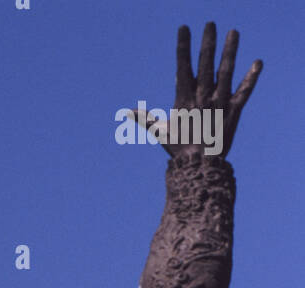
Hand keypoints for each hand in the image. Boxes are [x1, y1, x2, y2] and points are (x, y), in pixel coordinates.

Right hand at [134, 23, 261, 158]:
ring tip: (233, 32)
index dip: (183, 46)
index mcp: (185, 99)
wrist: (200, 167)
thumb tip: (126, 112)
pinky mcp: (234, 111)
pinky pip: (244, 92)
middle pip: (205, 63)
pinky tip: (258, 63)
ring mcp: (220, 103)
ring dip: (230, 51)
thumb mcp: (160, 132)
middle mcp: (203, 96)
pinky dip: (251, 78)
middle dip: (207, 42)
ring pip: (226, 71)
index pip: (182, 66)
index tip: (184, 28)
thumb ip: (145, 118)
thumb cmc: (178, 150)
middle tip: (210, 23)